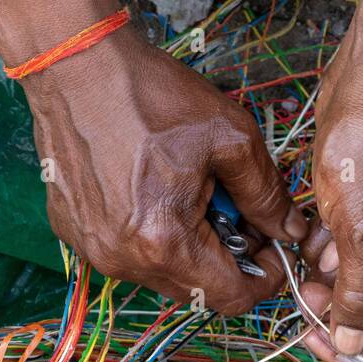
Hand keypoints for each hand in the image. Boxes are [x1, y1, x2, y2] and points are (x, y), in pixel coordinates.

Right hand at [0, 0, 307, 314]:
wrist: (74, 64)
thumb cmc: (148, 95)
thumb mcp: (230, 137)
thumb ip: (266, 195)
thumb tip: (288, 230)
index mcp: (163, 243)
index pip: (231, 297)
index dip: (265, 278)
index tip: (275, 249)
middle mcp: (123, 260)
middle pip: (198, 290)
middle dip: (228, 259)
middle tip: (238, 211)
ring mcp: (93, 250)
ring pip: (164, 274)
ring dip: (191, 246)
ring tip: (194, 194)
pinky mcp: (75, 233)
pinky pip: (129, 253)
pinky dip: (153, 234)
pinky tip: (156, 191)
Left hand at [300, 0, 362, 361]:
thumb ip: (360, 298)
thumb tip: (353, 344)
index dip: (356, 352)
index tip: (314, 334)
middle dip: (337, 309)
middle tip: (307, 286)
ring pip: (357, 291)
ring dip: (328, 277)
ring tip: (317, 241)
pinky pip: (349, 258)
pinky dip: (327, 250)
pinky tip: (319, 223)